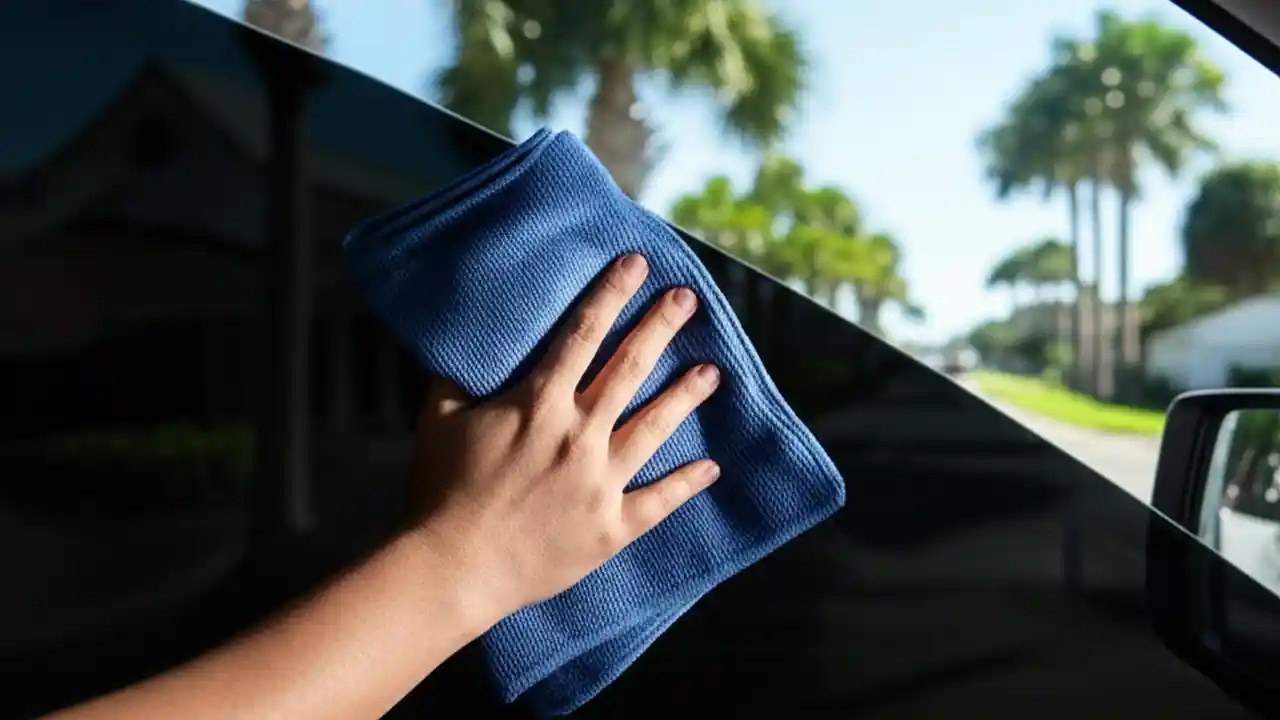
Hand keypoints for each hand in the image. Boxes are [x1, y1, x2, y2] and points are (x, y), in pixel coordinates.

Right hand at [407, 253, 720, 615]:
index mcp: (539, 403)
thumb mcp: (437, 421)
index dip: (612, 294)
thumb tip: (461, 341)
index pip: (584, 334)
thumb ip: (454, 378)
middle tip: (687, 300)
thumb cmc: (438, 493)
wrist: (451, 570)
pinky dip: (686, 484)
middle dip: (660, 328)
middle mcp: (578, 435)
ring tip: (711, 372)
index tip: (637, 265)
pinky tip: (711, 467)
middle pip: (630, 369)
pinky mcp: (610, 528)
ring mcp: (600, 482)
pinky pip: (659, 501)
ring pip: (654, 426)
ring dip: (685, 396)